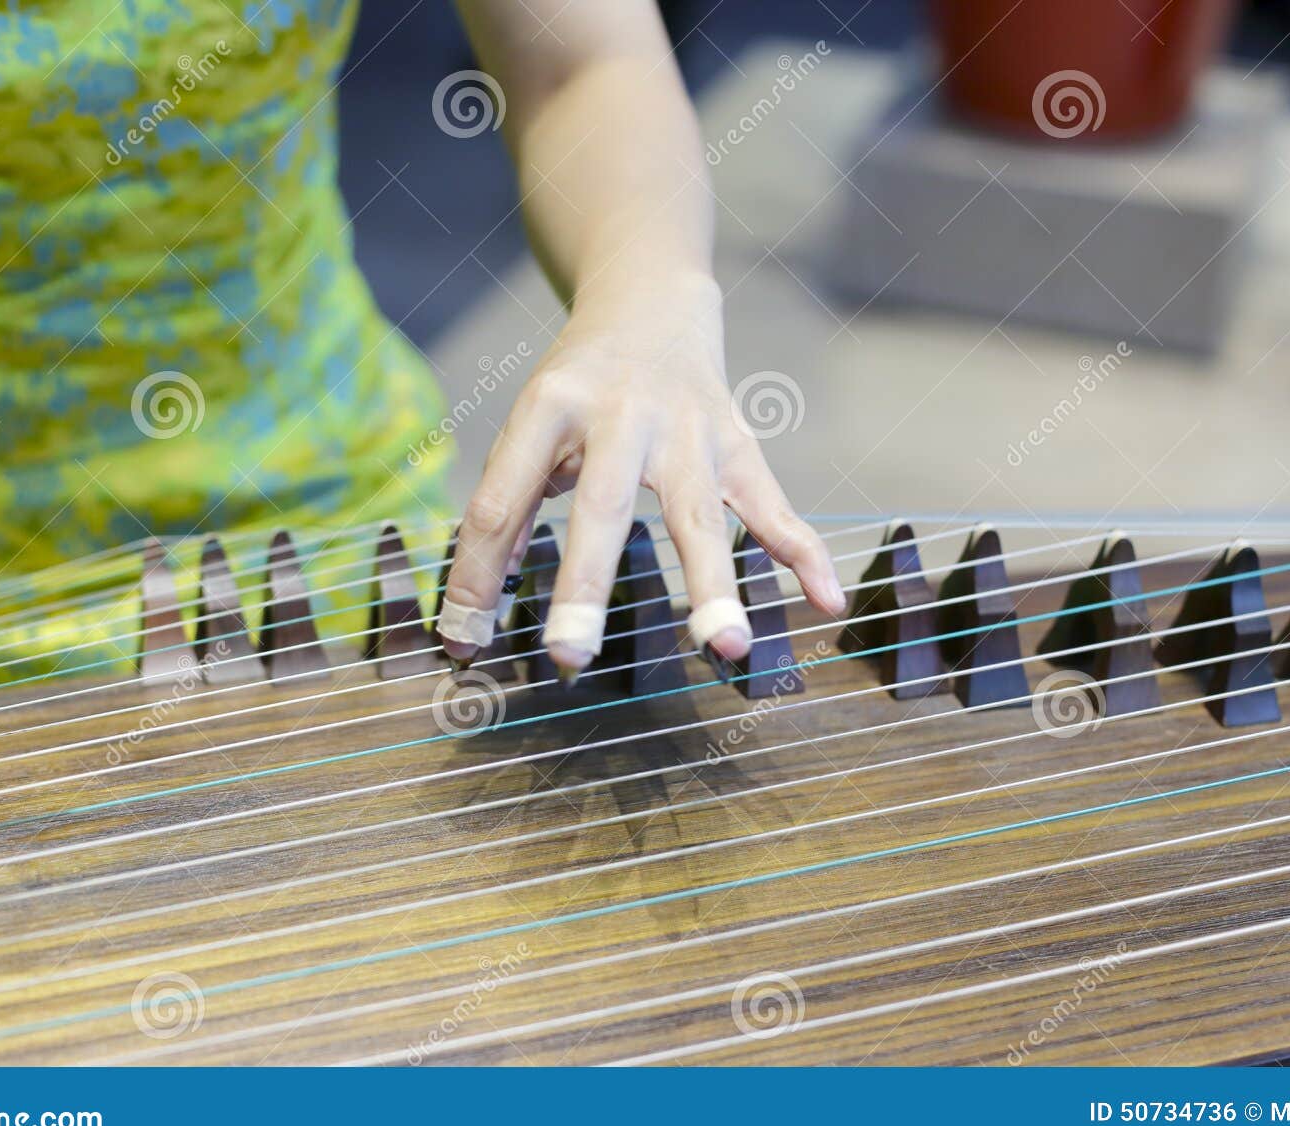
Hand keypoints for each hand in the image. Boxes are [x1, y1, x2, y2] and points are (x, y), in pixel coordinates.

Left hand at [435, 269, 844, 680]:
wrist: (651, 304)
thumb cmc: (578, 386)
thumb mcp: (530, 427)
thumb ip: (508, 507)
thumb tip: (474, 604)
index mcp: (550, 406)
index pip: (502, 501)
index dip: (476, 576)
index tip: (462, 644)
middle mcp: (620, 415)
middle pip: (602, 507)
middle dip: (585, 585)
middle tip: (569, 656)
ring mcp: (689, 430)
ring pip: (699, 515)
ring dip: (713, 584)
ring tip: (727, 647)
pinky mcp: (737, 444)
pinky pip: (772, 505)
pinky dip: (803, 553)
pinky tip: (827, 602)